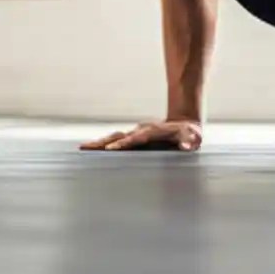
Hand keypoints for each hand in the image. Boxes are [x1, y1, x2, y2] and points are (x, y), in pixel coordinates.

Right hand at [79, 120, 202, 151]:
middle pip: (119, 136)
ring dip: (99, 143)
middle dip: (103, 142)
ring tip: (82, 148)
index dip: (125, 143)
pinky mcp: (133, 138)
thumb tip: (186, 146)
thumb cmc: (190, 133)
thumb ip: (189, 141)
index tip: (112, 148)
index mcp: (153, 132)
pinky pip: (115, 140)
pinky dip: (102, 145)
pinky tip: (90, 149)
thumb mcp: (193, 137)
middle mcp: (141, 131)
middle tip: (86, 147)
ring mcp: (136, 134)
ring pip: (114, 137)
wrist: (185, 123)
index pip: (136, 138)